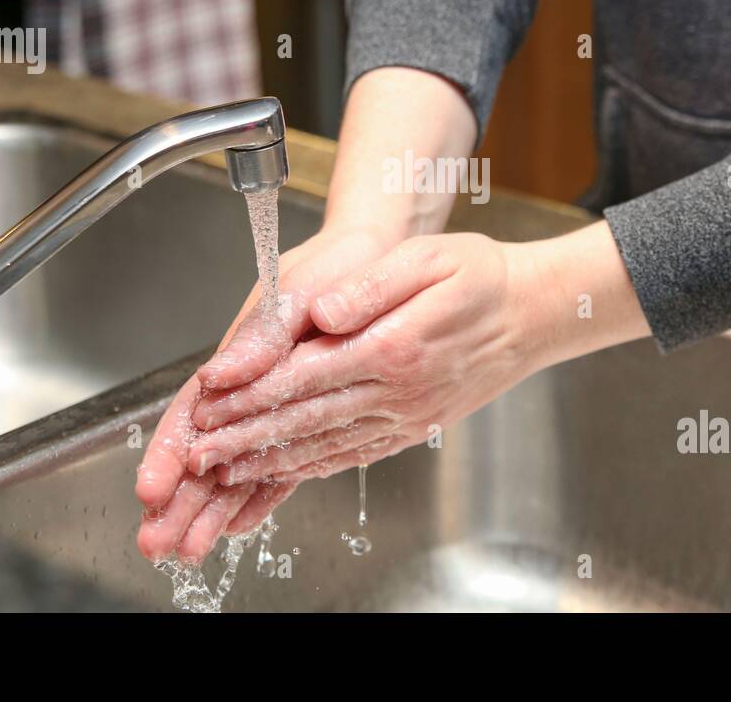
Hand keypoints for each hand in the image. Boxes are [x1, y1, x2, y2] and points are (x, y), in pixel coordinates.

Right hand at [134, 223, 396, 561]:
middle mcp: (247, 386)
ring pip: (235, 464)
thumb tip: (219, 375)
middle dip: (179, 497)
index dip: (169, 450)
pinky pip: (278, 461)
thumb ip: (259, 339)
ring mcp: (272, 404)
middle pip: (203, 449)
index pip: (192, 411)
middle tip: (156, 541)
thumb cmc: (332, 267)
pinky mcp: (303, 415)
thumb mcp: (295, 293)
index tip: (151, 487)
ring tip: (188, 551)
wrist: (372, 260)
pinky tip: (240, 523)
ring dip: (211, 507)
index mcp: (238, 356)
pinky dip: (259, 492)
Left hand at [185, 232, 544, 488]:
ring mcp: (407, 414)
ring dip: (271, 459)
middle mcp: (398, 390)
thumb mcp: (429, 259)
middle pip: (307, 418)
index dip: (252, 391)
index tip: (210, 402)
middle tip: (199, 452)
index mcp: (394, 345)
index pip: (306, 373)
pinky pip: (356, 453)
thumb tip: (324, 310)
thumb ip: (372, 286)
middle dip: (246, 436)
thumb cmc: (480, 277)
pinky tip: (286, 470)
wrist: (532, 313)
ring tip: (224, 470)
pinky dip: (315, 465)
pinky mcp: (414, 426)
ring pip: (327, 443)